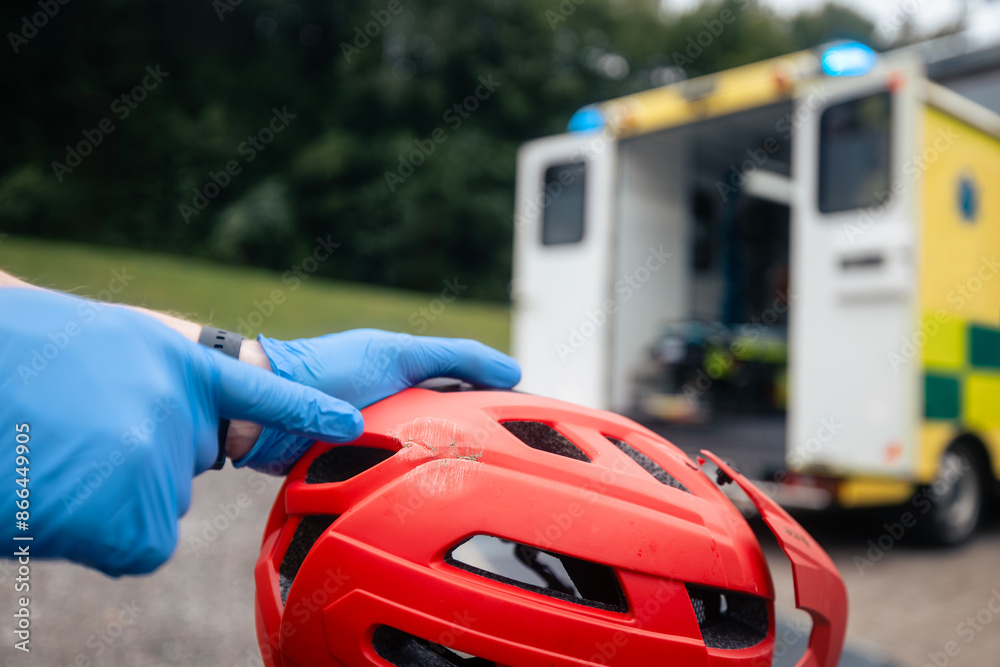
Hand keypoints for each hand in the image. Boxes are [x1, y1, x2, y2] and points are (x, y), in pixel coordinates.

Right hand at [0, 289, 362, 574]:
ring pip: (157, 506)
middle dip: (137, 462)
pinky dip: (98, 534)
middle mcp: (183, 415)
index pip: (265, 390)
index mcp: (180, 365)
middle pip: (186, 467)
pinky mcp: (135, 518)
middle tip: (78, 434)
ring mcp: (162, 466)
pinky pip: (137, 544)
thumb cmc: (28, 355)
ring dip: (108, 498)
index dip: (308, 410)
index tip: (350, 424)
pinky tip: (56, 495)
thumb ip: (161, 386)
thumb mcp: (114, 349)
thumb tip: (175, 442)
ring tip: (55, 459)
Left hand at [236, 329, 520, 472]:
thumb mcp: (397, 355)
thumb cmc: (325, 371)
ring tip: (477, 480)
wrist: (260, 412)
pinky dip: (414, 486)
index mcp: (407, 374)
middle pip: (450, 425)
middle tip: (510, 458)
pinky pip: (396, 480)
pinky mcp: (356, 467)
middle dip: (475, 440)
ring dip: (445, 465)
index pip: (466, 385)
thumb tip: (513, 372)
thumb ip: (452, 357)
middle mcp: (395, 406)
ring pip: (426, 456)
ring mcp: (376, 437)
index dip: (498, 402)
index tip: (533, 421)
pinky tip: (434, 497)